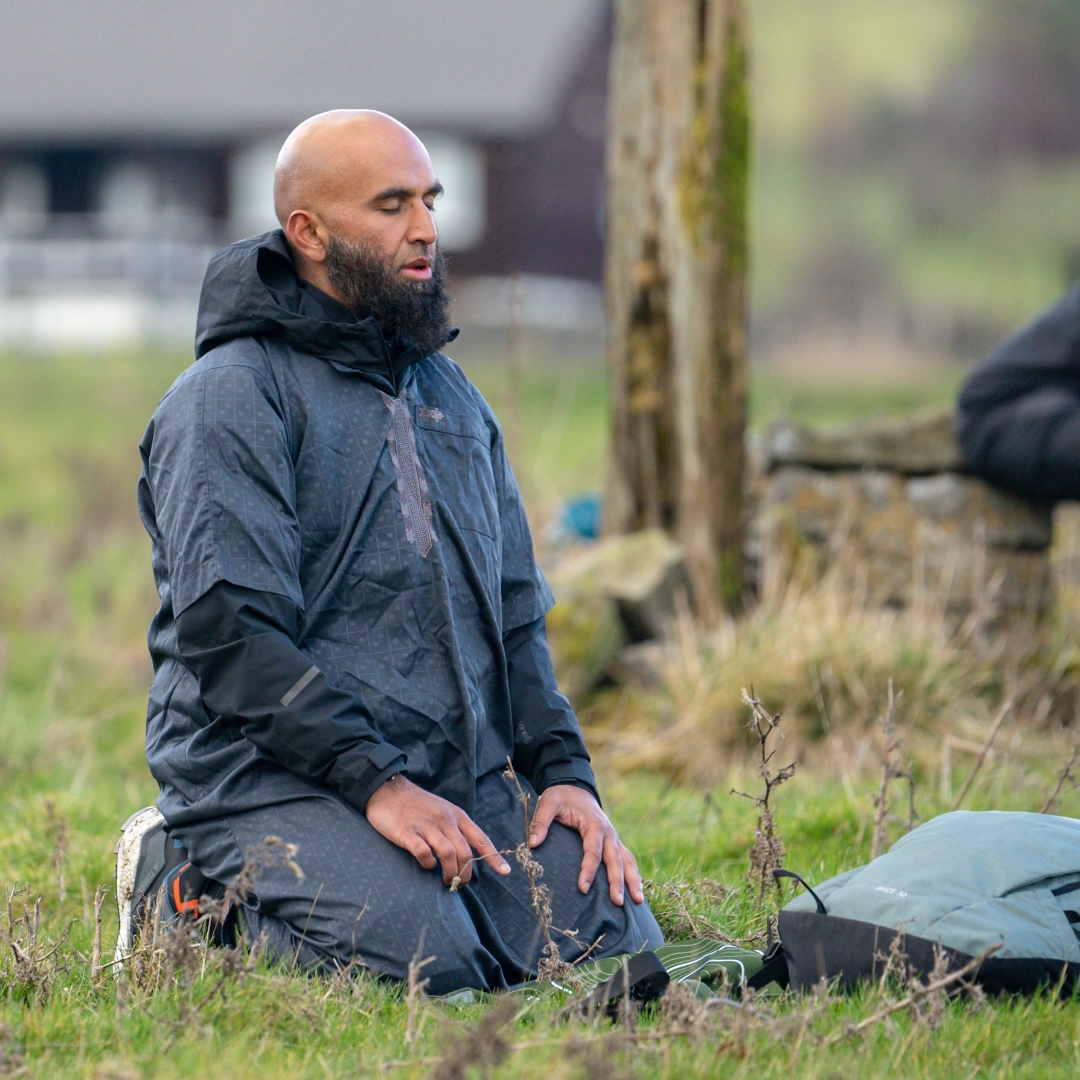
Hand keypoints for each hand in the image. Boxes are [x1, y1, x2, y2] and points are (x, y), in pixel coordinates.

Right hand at [365, 774, 510, 886]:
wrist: (388, 790)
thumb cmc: (418, 805)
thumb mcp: (443, 810)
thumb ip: (455, 830)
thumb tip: (466, 856)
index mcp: (457, 815)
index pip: (480, 838)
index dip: (494, 856)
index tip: (505, 872)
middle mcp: (445, 820)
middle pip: (464, 852)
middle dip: (465, 873)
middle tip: (459, 883)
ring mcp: (427, 826)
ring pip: (448, 854)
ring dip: (450, 872)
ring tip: (446, 880)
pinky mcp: (408, 833)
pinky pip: (424, 852)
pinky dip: (428, 863)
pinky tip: (427, 865)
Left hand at [528, 785, 643, 906]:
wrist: (575, 787)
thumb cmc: (562, 796)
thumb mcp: (549, 802)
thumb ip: (541, 821)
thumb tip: (532, 843)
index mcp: (593, 824)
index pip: (593, 851)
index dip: (589, 870)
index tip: (583, 888)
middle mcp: (608, 832)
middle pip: (615, 859)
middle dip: (617, 881)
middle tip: (617, 902)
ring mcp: (613, 837)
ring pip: (626, 860)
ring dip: (633, 880)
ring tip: (637, 901)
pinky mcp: (614, 842)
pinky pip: (627, 858)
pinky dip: (633, 874)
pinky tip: (636, 890)